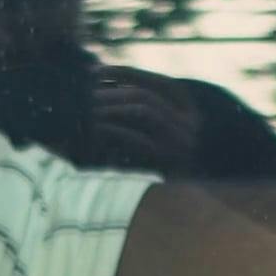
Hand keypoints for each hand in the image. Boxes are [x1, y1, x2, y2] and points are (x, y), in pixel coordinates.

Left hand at [90, 67, 209, 171]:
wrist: (179, 204)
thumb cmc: (159, 163)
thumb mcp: (159, 131)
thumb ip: (142, 108)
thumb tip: (104, 81)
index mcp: (190, 110)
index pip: (159, 81)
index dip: (126, 72)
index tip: (96, 71)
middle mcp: (190, 123)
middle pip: (147, 95)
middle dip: (113, 92)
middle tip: (86, 94)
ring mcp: (181, 142)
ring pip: (144, 110)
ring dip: (113, 106)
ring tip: (89, 109)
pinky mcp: (167, 161)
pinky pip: (138, 138)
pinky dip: (115, 129)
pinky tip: (96, 128)